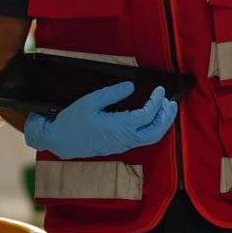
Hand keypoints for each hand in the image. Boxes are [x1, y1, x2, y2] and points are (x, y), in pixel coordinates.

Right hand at [23, 82, 177, 160]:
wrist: (61, 141)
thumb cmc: (73, 120)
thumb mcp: (90, 101)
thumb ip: (112, 94)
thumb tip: (130, 86)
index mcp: (119, 128)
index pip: (147, 115)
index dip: (157, 101)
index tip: (160, 89)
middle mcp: (124, 139)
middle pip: (156, 132)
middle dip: (167, 117)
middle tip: (170, 102)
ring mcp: (123, 145)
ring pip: (151, 138)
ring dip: (161, 123)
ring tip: (165, 107)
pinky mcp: (119, 146)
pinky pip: (142, 139)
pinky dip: (152, 127)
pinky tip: (151, 116)